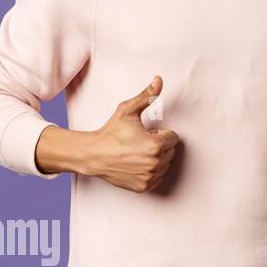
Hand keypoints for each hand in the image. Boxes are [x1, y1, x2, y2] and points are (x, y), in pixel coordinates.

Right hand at [82, 76, 180, 192]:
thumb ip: (147, 96)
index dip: (160, 133)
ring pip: (165, 165)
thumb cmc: (110, 132)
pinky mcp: (143, 187)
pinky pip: (158, 178)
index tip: (147, 133)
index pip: (173, 137)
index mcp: (156, 145)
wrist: (92, 155)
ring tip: (137, 153)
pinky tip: (136, 164)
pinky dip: (151, 171)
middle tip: (140, 142)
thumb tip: (158, 79)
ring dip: (156, 158)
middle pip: (170, 151)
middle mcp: (155, 163)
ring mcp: (149, 177)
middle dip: (159, 145)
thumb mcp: (128, 110)